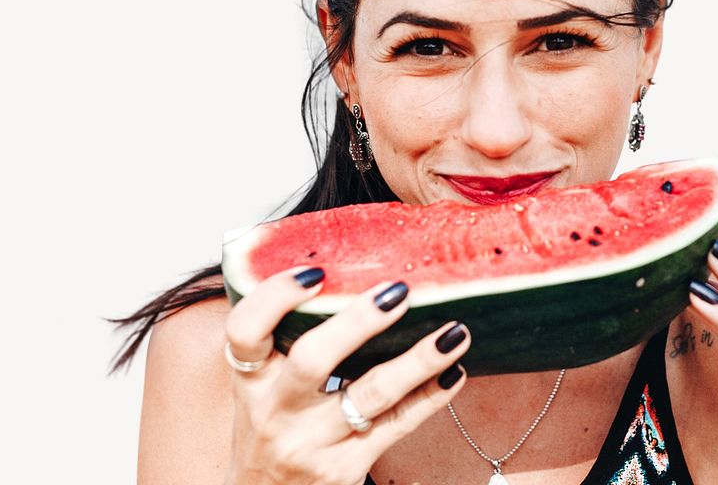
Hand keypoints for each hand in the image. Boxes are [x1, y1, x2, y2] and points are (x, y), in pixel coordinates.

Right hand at [223, 267, 469, 484]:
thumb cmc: (272, 426)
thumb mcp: (263, 386)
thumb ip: (288, 338)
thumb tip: (343, 270)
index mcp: (251, 378)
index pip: (245, 331)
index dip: (276, 297)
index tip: (316, 271)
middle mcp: (275, 411)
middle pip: (313, 359)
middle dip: (359, 322)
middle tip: (399, 291)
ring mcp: (310, 444)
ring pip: (370, 395)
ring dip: (417, 360)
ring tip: (454, 331)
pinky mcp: (344, 470)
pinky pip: (396, 427)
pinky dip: (430, 398)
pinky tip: (454, 373)